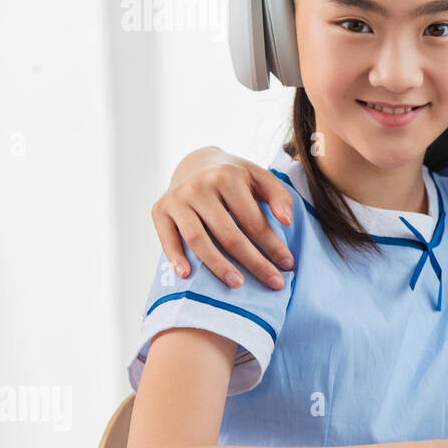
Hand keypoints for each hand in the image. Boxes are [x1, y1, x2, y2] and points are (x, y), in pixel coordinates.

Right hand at [151, 147, 296, 289]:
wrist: (195, 162)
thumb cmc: (234, 176)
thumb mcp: (260, 177)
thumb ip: (279, 196)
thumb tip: (287, 221)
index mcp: (227, 177)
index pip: (254, 221)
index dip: (273, 245)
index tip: (288, 265)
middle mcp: (199, 187)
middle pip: (229, 234)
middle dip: (254, 262)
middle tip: (273, 283)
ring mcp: (177, 199)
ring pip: (198, 240)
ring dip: (218, 266)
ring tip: (238, 284)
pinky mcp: (159, 210)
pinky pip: (167, 238)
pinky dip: (175, 257)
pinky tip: (187, 276)